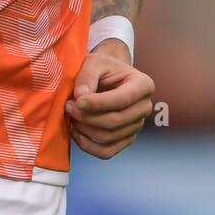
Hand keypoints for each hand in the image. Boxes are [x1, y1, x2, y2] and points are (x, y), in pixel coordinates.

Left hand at [66, 39, 153, 158]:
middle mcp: (145, 107)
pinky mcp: (126, 139)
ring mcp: (137, 125)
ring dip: (85, 130)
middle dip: (88, 117)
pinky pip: (108, 152)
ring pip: (109, 137)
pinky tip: (76, 133)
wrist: (109, 77)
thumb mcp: (95, 62)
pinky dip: (89, 146)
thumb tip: (81, 97)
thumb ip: (87, 76)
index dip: (98, 103)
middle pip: (116, 121)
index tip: (78, 101)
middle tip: (69, 107)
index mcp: (143, 85)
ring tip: (71, 116)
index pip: (122, 99)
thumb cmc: (104, 68)